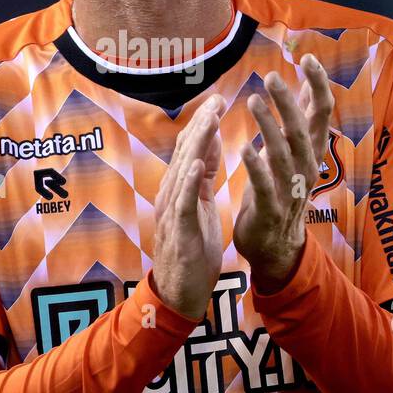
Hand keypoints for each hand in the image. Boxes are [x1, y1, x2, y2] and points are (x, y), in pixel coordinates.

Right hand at [150, 93, 224, 320]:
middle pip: (186, 152)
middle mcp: (172, 194)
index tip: (220, 99)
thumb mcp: (200, 206)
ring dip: (196, 145)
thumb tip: (210, 144)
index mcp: (181, 188)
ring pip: (183, 171)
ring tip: (209, 120)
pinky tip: (196, 165)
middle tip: (217, 99)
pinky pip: (182, 203)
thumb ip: (202, 177)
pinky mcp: (178, 231)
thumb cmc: (191, 249)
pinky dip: (188, 182)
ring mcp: (173, 212)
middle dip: (202, 124)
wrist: (180, 292)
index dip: (205, 123)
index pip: (192, 148)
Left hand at [233, 54, 335, 292]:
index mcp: (312, 150)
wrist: (275, 244)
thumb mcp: (295, 152)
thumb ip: (302, 120)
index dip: (317, 84)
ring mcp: (290, 188)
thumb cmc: (281, 189)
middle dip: (288, 102)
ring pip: (284, 154)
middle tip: (271, 77)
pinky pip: (265, 184)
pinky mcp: (271, 208)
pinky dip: (257, 165)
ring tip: (254, 102)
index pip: (322, 111)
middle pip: (303, 130)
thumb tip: (309, 84)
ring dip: (270, 127)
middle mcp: (306, 167)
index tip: (307, 57)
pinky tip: (246, 148)